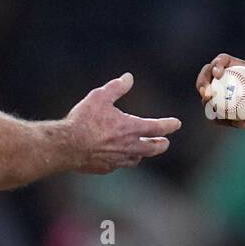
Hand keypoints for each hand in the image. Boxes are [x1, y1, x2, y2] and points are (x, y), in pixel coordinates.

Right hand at [64, 72, 180, 173]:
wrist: (67, 146)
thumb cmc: (84, 120)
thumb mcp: (100, 97)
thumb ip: (116, 87)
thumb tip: (129, 77)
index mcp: (131, 128)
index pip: (158, 128)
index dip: (169, 125)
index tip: (176, 124)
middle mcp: (129, 147)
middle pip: (153, 148)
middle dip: (161, 145)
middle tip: (165, 142)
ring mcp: (118, 160)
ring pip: (137, 159)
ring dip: (142, 153)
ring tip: (143, 150)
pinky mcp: (106, 168)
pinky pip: (119, 165)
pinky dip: (123, 160)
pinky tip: (118, 157)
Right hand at [194, 53, 244, 132]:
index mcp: (240, 69)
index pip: (220, 62)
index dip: (214, 66)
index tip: (218, 75)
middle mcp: (231, 82)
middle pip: (208, 78)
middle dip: (201, 84)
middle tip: (206, 95)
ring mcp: (229, 99)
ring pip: (209, 100)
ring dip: (210, 106)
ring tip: (227, 113)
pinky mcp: (230, 115)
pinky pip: (219, 118)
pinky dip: (225, 121)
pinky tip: (242, 123)